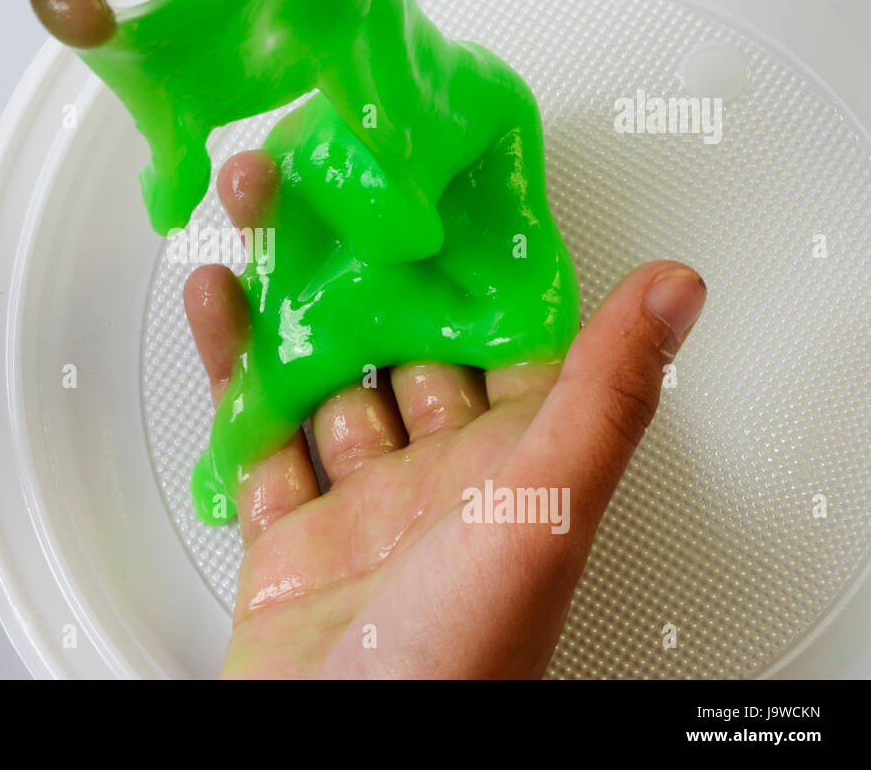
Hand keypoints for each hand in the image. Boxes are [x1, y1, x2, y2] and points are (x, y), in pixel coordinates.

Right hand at [184, 150, 706, 677]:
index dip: (482, 260)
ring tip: (264, 212)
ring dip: (292, 299)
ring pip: (323, 378)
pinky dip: (234, 363)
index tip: (451, 181)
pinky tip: (219, 300)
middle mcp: (441, 486)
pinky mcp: (286, 537)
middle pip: (403, 345)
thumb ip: (604, 396)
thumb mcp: (543, 511)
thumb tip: (675, 295)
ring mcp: (358, 509)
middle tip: (334, 181)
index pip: (512, 340)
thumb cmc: (453, 664)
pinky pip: (257, 431)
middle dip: (367, 265)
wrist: (332, 751)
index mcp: (516, 475)